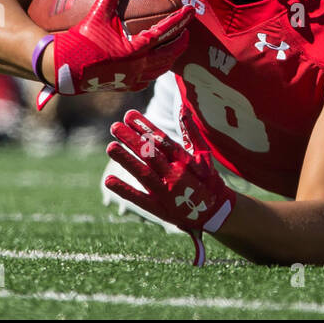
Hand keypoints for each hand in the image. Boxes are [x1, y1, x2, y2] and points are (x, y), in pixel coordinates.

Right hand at [40, 0, 192, 108]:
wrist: (62, 69)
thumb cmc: (79, 41)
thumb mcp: (96, 14)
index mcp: (137, 50)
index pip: (166, 31)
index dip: (180, 20)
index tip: (192, 10)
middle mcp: (139, 67)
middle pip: (170, 54)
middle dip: (181, 42)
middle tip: (186, 31)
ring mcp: (133, 80)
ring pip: (161, 69)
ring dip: (170, 57)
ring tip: (174, 47)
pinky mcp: (124, 87)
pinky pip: (147, 80)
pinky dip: (155, 70)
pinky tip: (153, 66)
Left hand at [104, 108, 236, 265]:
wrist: (214, 212)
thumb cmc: (207, 180)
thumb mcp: (203, 156)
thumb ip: (191, 134)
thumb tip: (183, 110)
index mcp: (184, 160)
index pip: (162, 140)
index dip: (145, 127)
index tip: (129, 115)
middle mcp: (174, 174)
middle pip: (150, 154)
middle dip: (131, 140)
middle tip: (115, 126)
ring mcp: (165, 192)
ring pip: (143, 173)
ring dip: (126, 160)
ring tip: (110, 147)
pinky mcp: (158, 208)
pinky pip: (139, 199)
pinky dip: (124, 190)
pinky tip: (109, 181)